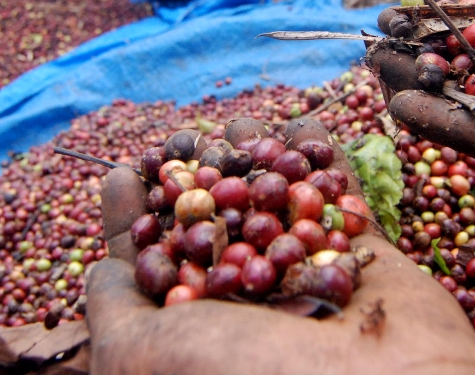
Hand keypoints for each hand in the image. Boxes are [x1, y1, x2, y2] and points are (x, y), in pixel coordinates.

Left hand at [85, 122, 474, 374]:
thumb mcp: (145, 354)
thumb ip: (117, 313)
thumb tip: (106, 273)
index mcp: (201, 332)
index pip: (157, 267)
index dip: (135, 219)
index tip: (120, 171)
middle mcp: (254, 308)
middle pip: (217, 227)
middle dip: (197, 178)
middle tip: (181, 134)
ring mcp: (312, 284)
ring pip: (278, 209)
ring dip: (258, 163)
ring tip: (235, 122)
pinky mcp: (368, 263)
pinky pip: (344, 201)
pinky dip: (328, 161)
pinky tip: (307, 124)